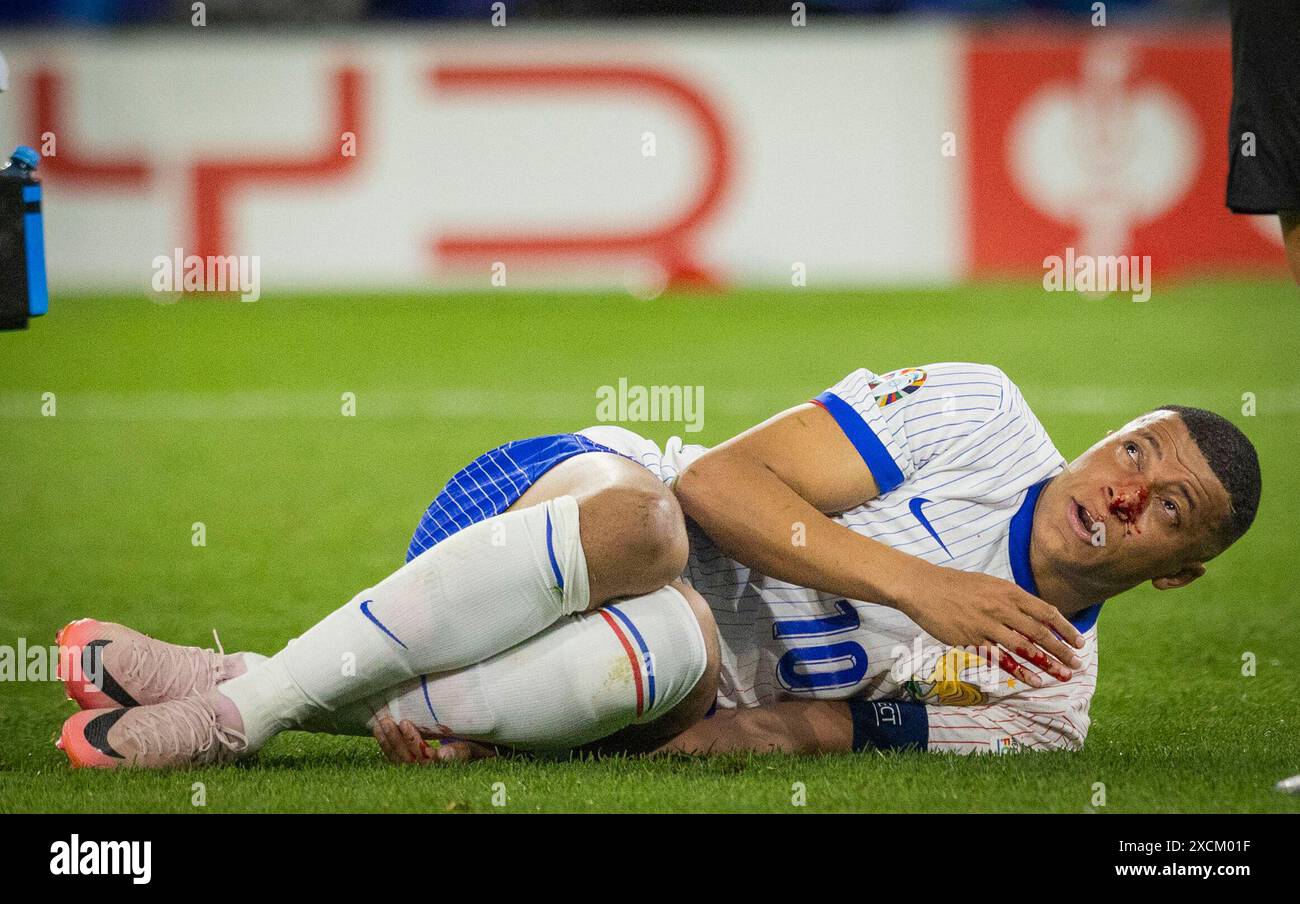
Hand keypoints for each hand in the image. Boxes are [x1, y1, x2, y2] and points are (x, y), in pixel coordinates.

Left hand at [371, 716, 495, 764]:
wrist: (474, 751)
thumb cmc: (473, 745)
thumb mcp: (471, 746)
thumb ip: (459, 751)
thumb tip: (443, 755)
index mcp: (441, 766)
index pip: (422, 756)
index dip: (412, 740)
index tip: (406, 722)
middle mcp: (427, 770)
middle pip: (407, 759)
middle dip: (395, 739)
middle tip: (388, 720)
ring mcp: (417, 768)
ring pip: (398, 759)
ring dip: (387, 741)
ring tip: (380, 723)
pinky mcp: (410, 763)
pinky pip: (394, 758)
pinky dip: (385, 745)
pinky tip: (379, 731)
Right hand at [898, 566, 1084, 686]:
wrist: (924, 588)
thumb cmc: (956, 585)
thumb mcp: (990, 584)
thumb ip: (1012, 599)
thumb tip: (1034, 614)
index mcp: (1009, 592)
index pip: (1046, 612)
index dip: (1065, 629)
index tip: (1079, 642)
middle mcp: (1002, 608)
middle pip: (1040, 632)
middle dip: (1062, 650)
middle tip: (1077, 665)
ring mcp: (988, 624)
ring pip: (1024, 647)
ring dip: (1047, 663)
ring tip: (1063, 676)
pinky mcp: (973, 639)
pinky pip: (1001, 658)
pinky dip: (1019, 671)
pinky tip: (1033, 680)